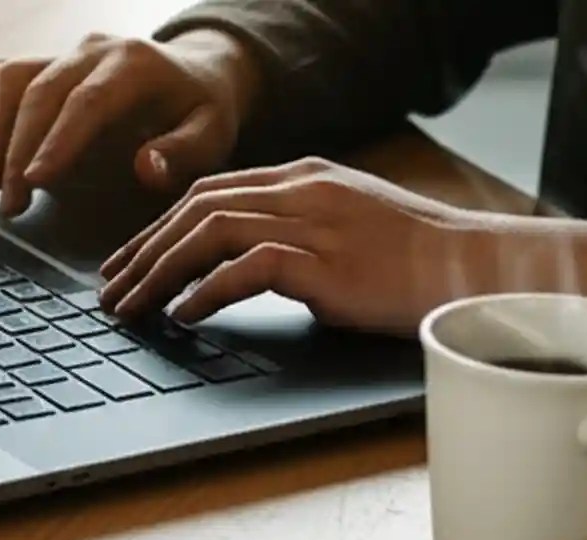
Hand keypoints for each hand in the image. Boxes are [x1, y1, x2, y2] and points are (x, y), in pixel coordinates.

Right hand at [0, 30, 259, 215]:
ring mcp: (63, 54)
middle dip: (17, 148)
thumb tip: (143, 167)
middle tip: (10, 202)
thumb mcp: (212, 134)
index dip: (57, 140)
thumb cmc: (203, 112)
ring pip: (11, 80)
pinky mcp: (45, 64)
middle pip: (39, 92)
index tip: (34, 179)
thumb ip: (182, 153)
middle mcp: (92, 50)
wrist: (199, 75)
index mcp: (134, 63)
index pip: (85, 101)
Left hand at [99, 156, 586, 332]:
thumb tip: (249, 264)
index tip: (129, 258)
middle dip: (143, 249)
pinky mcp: (325, 262)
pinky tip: (183, 314)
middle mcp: (301, 190)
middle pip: (196, 208)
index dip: (160, 226)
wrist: (476, 269)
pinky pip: (244, 268)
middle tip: (110, 288)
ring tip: (130, 307)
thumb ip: (300, 233)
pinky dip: (205, 291)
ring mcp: (312, 222)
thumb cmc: (418, 258)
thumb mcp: (351, 228)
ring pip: (208, 232)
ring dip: (158, 272)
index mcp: (304, 177)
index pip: (211, 191)